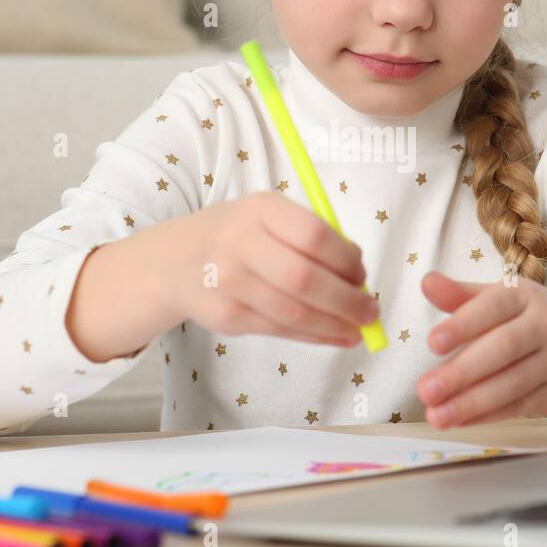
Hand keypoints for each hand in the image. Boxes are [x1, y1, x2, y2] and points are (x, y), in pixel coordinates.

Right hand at [160, 192, 379, 346]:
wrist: (175, 261)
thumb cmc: (238, 235)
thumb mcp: (269, 217)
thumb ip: (311, 238)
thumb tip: (358, 277)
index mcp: (259, 209)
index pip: (314, 235)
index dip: (346, 260)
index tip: (362, 275)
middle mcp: (238, 242)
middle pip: (304, 279)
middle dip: (347, 301)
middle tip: (371, 312)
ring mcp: (227, 282)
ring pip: (293, 313)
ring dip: (334, 326)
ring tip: (358, 330)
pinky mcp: (223, 317)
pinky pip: (278, 331)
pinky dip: (313, 337)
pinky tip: (334, 336)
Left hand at [416, 270, 546, 427]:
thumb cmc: (538, 317)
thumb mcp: (505, 297)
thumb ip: (463, 295)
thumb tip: (427, 283)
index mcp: (525, 296)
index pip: (494, 306)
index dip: (464, 324)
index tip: (432, 343)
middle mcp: (545, 326)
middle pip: (503, 349)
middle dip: (462, 372)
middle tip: (426, 390)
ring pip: (513, 384)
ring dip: (472, 403)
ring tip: (436, 415)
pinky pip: (521, 407)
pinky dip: (489, 416)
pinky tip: (461, 421)